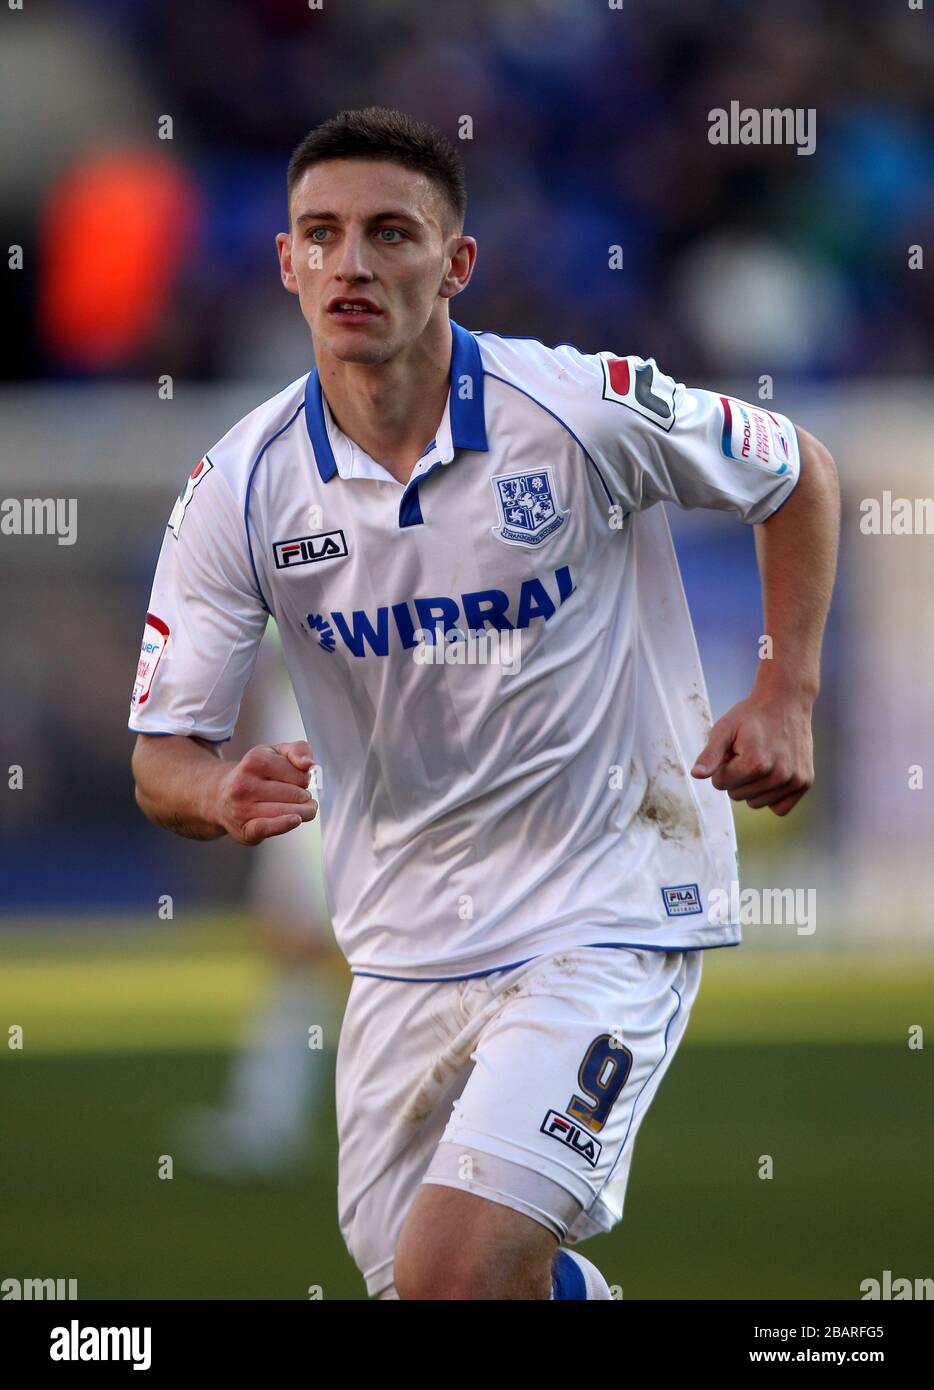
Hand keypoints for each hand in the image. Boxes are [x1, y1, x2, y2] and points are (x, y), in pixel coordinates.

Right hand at [211, 740, 317, 844]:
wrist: (220, 795)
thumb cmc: (253, 774)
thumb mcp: (274, 752)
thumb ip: (298, 750)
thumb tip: (309, 765)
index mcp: (254, 761)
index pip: (300, 775)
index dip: (304, 779)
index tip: (294, 781)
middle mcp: (244, 784)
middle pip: (297, 795)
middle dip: (305, 797)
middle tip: (296, 797)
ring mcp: (242, 808)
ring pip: (289, 812)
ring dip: (304, 813)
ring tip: (302, 810)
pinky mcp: (244, 829)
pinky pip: (267, 827)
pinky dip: (283, 825)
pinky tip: (295, 820)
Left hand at [690, 692, 813, 816]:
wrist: (786, 701)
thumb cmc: (751, 715)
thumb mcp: (724, 729)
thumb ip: (710, 755)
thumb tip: (696, 775)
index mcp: (755, 763)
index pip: (720, 784)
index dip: (722, 764)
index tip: (734, 748)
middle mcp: (778, 776)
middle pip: (737, 796)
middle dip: (736, 775)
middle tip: (748, 751)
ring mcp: (794, 781)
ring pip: (755, 803)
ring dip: (753, 785)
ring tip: (761, 759)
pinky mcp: (805, 783)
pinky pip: (779, 809)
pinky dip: (772, 796)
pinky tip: (773, 774)